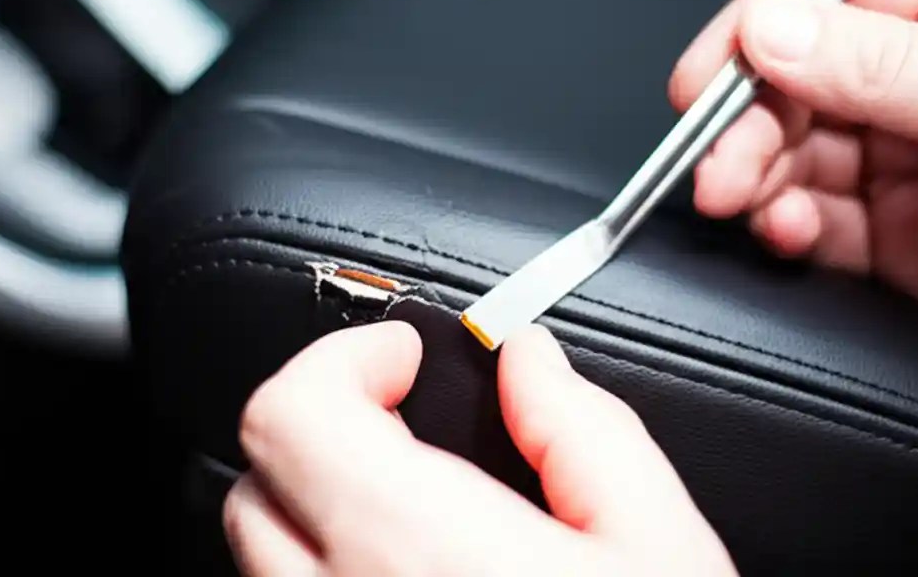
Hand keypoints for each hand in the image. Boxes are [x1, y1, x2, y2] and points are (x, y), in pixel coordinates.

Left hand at [223, 321, 736, 575]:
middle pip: (259, 478)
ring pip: (261, 562)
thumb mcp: (658, 549)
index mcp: (418, 546)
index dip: (339, 360)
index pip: (289, 414)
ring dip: (320, 513)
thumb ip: (584, 432)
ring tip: (413, 519)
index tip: (399, 362)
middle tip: (407, 431)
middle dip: (327, 429)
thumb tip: (531, 364)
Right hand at [669, 0, 917, 397]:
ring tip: (739, 200)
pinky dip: (786, 227)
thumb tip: (773, 30)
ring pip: (796, 153)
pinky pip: (817, 222)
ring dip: (753, 174)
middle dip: (745, 118)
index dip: (762, 29)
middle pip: (800, 79)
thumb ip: (890, 68)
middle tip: (716, 163)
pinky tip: (786, 233)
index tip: (709, 77)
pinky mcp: (906, 243)